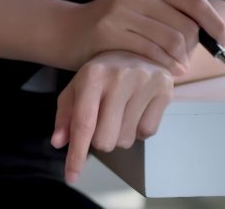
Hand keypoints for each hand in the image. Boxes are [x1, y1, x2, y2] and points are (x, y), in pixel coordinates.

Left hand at [52, 51, 173, 183]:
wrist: (139, 47)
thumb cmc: (103, 73)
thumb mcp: (78, 88)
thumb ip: (66, 115)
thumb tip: (59, 143)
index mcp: (93, 75)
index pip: (84, 123)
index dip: (76, 155)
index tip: (71, 177)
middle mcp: (120, 76)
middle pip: (105, 139)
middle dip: (100, 139)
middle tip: (103, 120)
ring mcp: (145, 82)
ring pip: (126, 140)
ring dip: (119, 135)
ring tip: (121, 111)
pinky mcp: (165, 89)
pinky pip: (147, 133)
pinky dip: (139, 129)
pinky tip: (137, 109)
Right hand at [71, 0, 224, 75]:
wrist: (69, 31)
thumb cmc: (114, 23)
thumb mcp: (143, 6)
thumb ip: (172, 13)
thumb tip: (212, 33)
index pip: (195, 1)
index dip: (215, 24)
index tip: (223, 42)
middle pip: (186, 24)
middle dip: (194, 48)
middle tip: (189, 60)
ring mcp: (123, 7)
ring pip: (171, 40)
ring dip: (181, 60)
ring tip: (180, 69)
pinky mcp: (110, 29)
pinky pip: (150, 52)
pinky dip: (165, 65)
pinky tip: (168, 73)